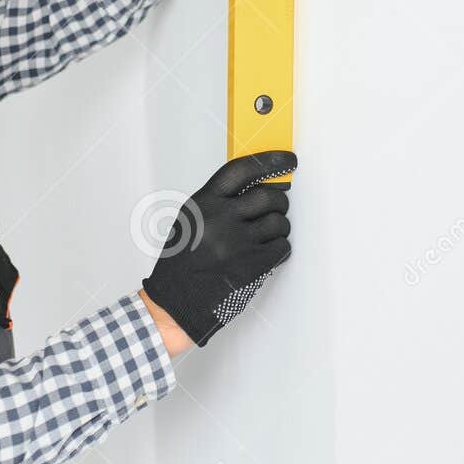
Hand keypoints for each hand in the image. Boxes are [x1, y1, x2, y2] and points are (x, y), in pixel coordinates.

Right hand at [141, 151, 295, 346]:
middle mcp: (221, 219)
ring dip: (279, 228)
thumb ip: (219, 201)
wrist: (174, 303)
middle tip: (275, 210)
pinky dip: (279, 250)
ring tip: (265, 237)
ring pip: (280, 222)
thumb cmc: (182, 262)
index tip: (289, 160)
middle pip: (269, 195)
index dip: (271, 161)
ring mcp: (238, 243)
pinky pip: (282, 247)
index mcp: (204, 203)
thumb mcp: (191, 220)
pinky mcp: (252, 266)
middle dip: (279, 202)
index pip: (243, 170)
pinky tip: (265, 255)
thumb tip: (258, 185)